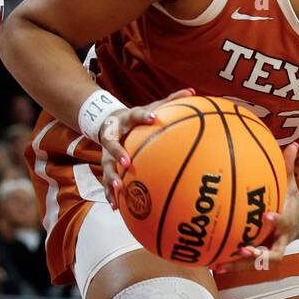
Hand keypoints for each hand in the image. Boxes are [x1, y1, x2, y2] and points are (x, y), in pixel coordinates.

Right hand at [101, 88, 195, 207]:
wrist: (107, 122)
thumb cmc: (136, 117)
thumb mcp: (150, 106)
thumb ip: (170, 100)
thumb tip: (192, 91)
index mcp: (126, 119)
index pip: (134, 115)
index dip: (144, 115)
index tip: (154, 117)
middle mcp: (113, 136)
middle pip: (112, 144)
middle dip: (118, 153)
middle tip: (127, 162)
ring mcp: (106, 153)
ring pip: (106, 166)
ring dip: (111, 178)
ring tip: (119, 188)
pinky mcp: (106, 165)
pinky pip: (107, 181)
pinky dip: (111, 194)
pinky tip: (116, 207)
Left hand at [217, 142, 298, 272]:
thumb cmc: (293, 200)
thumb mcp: (292, 184)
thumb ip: (289, 166)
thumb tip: (293, 144)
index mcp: (287, 221)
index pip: (283, 222)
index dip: (276, 221)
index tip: (266, 216)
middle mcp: (280, 239)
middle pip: (271, 253)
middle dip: (258, 253)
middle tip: (243, 250)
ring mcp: (270, 248)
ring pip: (256, 263)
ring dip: (239, 265)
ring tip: (220, 265)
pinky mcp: (261, 254)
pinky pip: (246, 263)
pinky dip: (231, 264)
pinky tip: (213, 264)